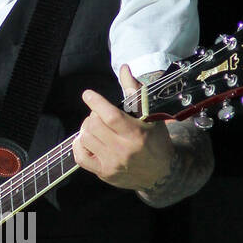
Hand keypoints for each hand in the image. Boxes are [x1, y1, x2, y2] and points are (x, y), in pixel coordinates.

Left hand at [72, 67, 173, 190]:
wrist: (162, 173)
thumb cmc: (156, 141)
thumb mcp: (151, 116)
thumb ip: (135, 92)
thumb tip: (124, 69)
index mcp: (136, 134)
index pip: (110, 116)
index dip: (96, 102)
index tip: (88, 94)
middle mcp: (123, 150)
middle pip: (94, 125)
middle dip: (93, 115)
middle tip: (100, 115)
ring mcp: (112, 163)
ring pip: (86, 138)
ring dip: (87, 128)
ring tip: (96, 127)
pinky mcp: (104, 173)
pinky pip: (80, 157)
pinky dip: (79, 145)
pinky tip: (87, 140)